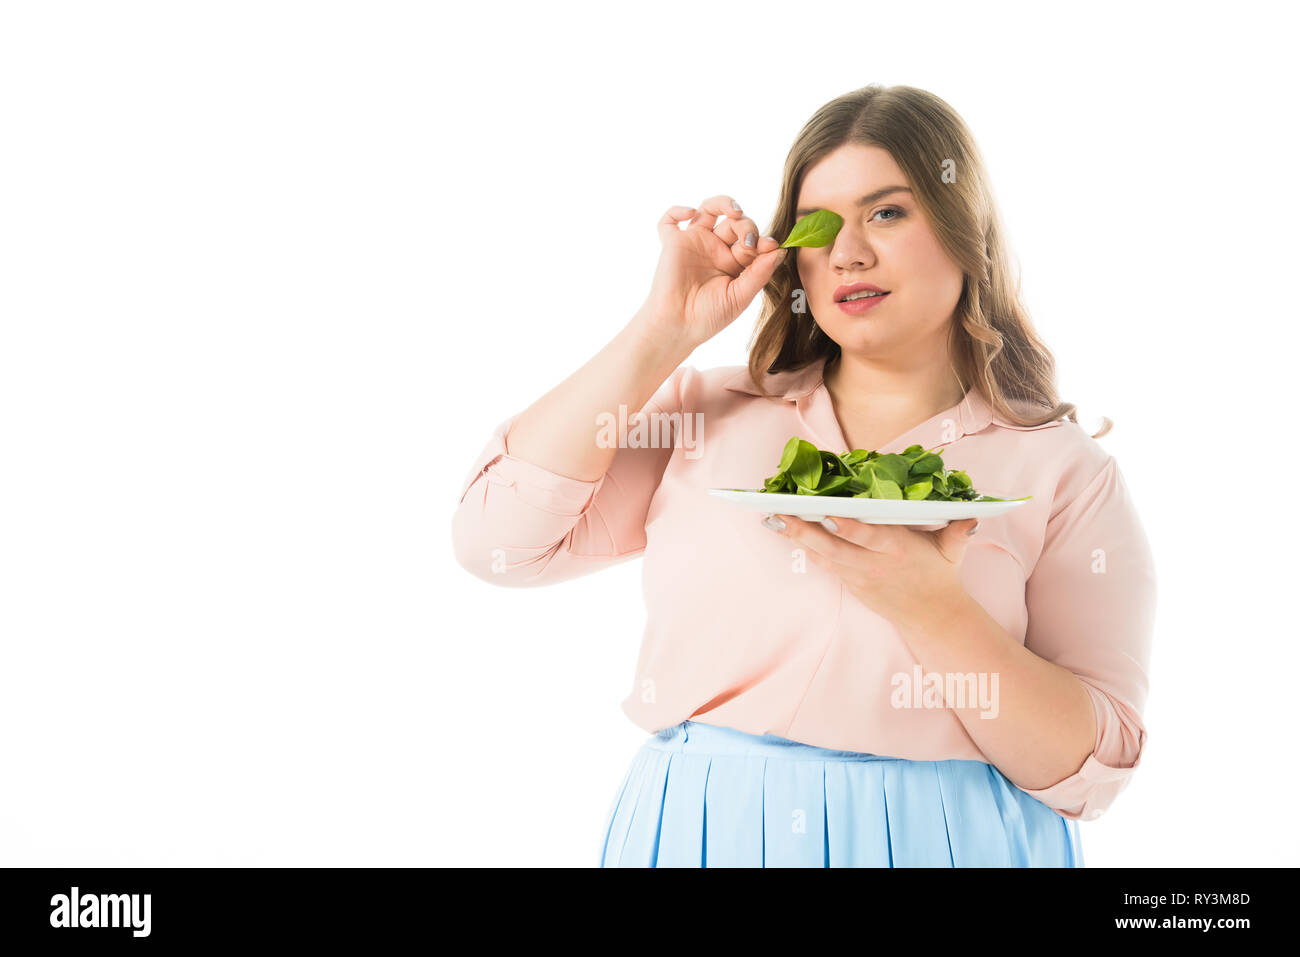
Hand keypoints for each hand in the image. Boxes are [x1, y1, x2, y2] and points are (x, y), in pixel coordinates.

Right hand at [635, 195, 786, 350]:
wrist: (679, 327)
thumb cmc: (709, 317)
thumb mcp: (741, 296)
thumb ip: (760, 273)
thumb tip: (780, 250)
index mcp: (735, 262)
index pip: (753, 241)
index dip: (763, 240)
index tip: (771, 245)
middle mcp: (716, 249)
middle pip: (735, 223)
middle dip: (747, 227)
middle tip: (749, 243)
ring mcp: (695, 244)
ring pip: (709, 210)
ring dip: (723, 203)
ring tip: (735, 211)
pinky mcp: (673, 243)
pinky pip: (669, 220)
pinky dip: (677, 210)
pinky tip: (690, 213)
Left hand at [761, 513, 980, 626]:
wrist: (933, 617)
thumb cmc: (940, 574)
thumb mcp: (952, 552)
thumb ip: (958, 532)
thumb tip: (972, 516)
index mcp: (898, 549)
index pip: (869, 537)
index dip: (847, 528)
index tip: (826, 515)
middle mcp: (874, 563)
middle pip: (835, 547)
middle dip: (805, 531)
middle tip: (777, 514)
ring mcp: (859, 576)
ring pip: (823, 556)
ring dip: (796, 538)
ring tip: (772, 520)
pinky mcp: (851, 584)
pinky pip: (824, 565)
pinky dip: (804, 550)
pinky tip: (785, 534)